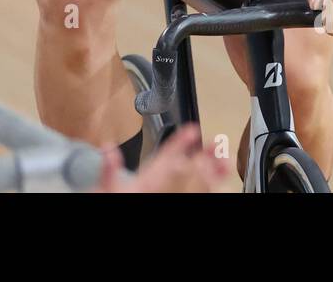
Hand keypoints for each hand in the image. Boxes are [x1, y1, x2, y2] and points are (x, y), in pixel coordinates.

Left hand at [97, 124, 229, 192]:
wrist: (117, 203)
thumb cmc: (116, 196)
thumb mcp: (110, 186)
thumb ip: (110, 169)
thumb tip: (107, 149)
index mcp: (148, 175)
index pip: (167, 153)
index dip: (180, 140)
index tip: (192, 129)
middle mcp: (162, 182)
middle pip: (186, 164)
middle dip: (203, 154)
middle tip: (217, 147)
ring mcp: (170, 190)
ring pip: (194, 179)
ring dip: (210, 170)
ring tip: (225, 164)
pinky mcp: (176, 196)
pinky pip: (196, 191)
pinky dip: (207, 185)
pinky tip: (217, 182)